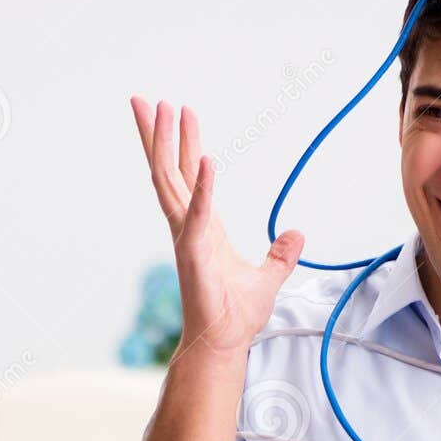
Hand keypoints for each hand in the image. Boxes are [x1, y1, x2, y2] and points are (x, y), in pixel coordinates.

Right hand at [130, 97, 304, 358]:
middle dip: (155, 134)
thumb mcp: (268, 277)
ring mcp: (186, 237)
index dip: (184, 144)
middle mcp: (187, 226)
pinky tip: (207, 158)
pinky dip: (203, 187)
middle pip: (167, 171)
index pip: (188, 177)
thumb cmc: (235, 315)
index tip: (180, 112)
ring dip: (164, 145)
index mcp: (202, 227)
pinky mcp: (193, 252)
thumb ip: (280, 254)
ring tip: (160, 110)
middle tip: (144, 98)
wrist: (225, 342)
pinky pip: (199, 214)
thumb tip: (296, 234)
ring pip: (169, 182)